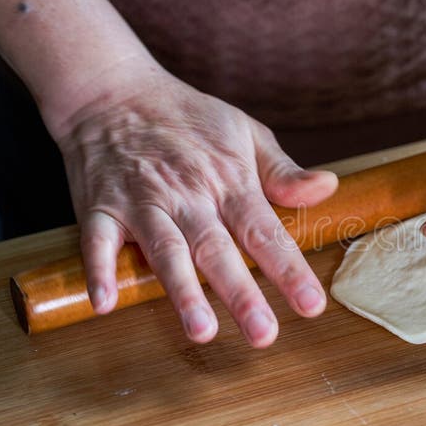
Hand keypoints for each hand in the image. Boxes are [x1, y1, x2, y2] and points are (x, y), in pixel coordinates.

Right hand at [52, 61, 336, 346]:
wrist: (112, 90)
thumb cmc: (187, 117)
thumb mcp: (245, 133)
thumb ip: (283, 171)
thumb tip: (327, 187)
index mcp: (229, 182)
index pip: (265, 231)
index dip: (289, 270)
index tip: (311, 305)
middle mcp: (188, 196)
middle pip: (218, 250)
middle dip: (241, 294)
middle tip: (263, 334)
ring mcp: (142, 202)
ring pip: (165, 251)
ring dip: (182, 291)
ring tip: (201, 330)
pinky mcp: (100, 207)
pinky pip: (98, 242)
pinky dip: (100, 270)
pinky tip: (105, 303)